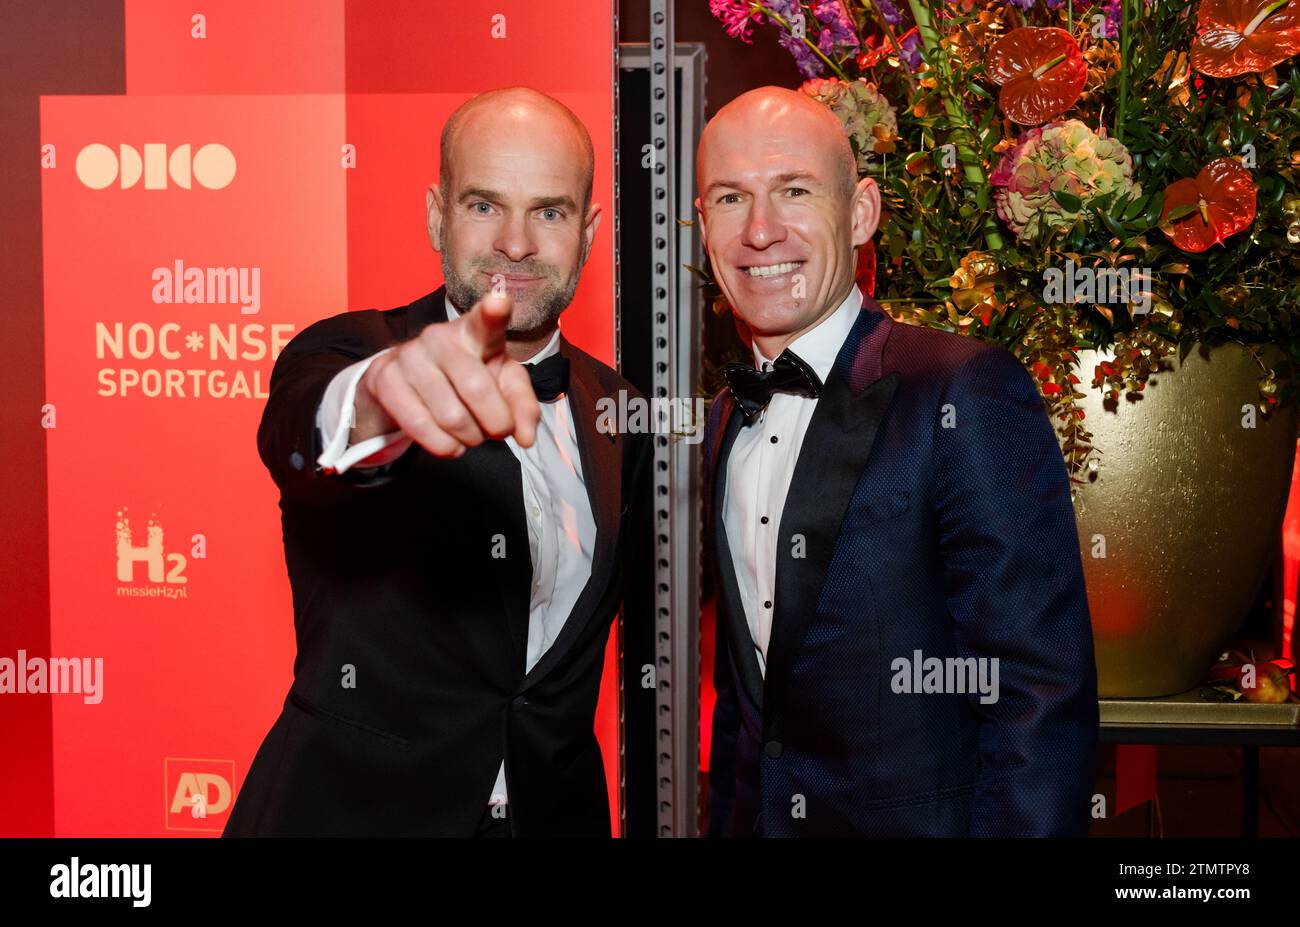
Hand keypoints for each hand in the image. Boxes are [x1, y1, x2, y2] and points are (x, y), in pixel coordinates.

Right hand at [353, 290, 540, 456]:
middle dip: (496, 423)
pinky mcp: (386, 380)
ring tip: (471, 435)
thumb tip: (525, 438)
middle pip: (476, 389)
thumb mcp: (502, 386)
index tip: (499, 303)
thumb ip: (522, 407)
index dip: (493, 312)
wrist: (409, 380)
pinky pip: (421, 427)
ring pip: (451, 417)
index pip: (485, 321)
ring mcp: (409, 356)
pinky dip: (444, 446)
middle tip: (498, 431)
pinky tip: (451, 444)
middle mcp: (440, 337)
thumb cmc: (467, 378)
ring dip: (470, 438)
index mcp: (475, 332)